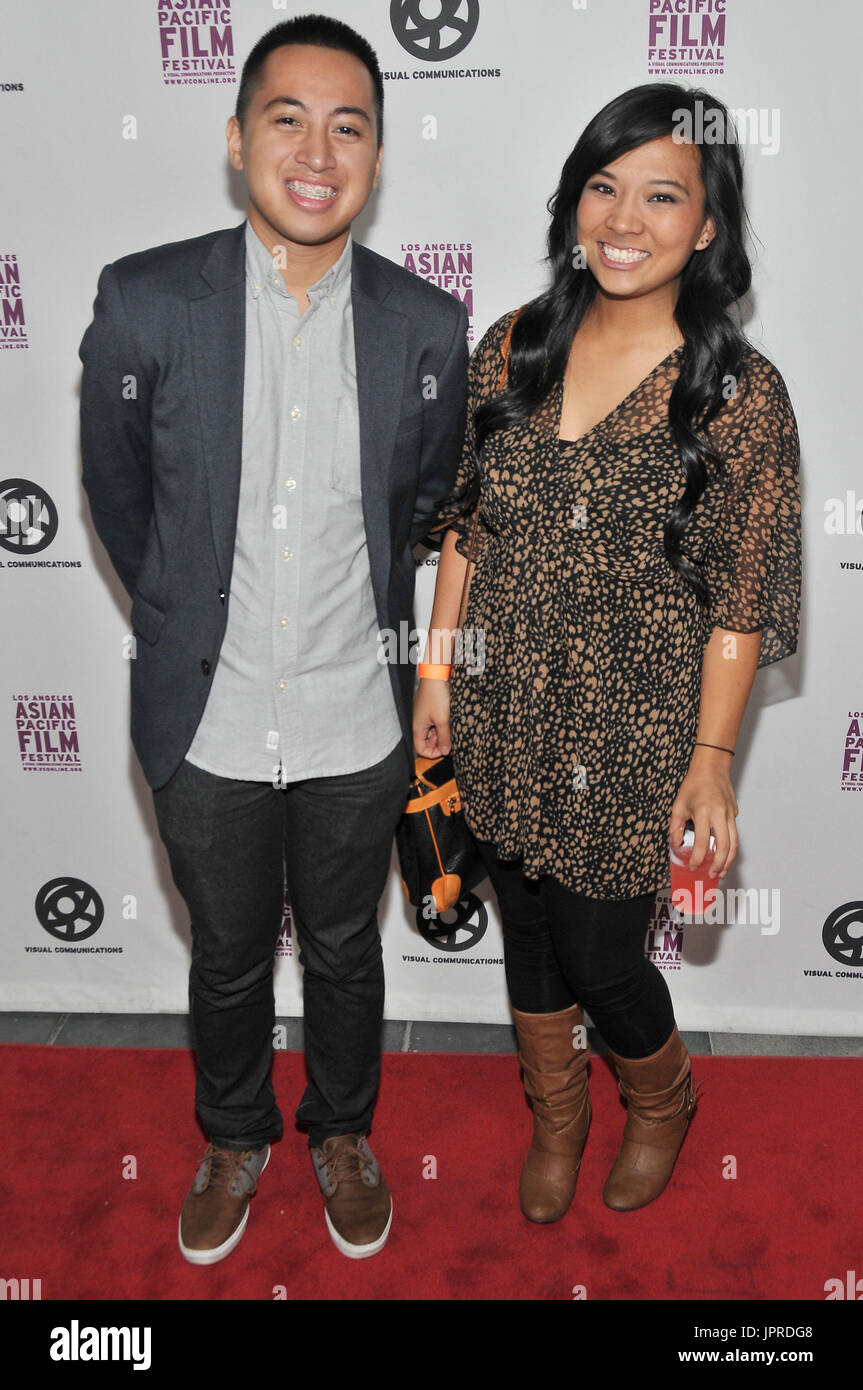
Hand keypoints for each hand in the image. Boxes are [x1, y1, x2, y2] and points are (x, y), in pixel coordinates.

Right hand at [413, 679, 451, 757]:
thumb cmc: (436, 695)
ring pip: (432, 732)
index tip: (445, 751)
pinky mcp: (431, 710)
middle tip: (451, 741)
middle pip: (427, 741)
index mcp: (418, 727)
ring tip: (452, 731)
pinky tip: (451, 722)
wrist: (437, 676)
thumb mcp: (443, 720)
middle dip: (439, 744)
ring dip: (442, 734)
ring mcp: (425, 716)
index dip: (432, 753)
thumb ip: (444, 738)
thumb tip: (445, 752)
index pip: (420, 749)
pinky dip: (443, 726)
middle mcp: (419, 723)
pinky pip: (436, 723)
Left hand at [668, 747, 738, 877]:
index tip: (693, 866)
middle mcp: (719, 814)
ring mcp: (730, 814)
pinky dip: (731, 848)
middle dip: (719, 864)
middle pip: (724, 846)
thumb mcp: (678, 805)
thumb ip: (675, 827)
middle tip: (711, 874)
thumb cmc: (693, 785)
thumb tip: (676, 845)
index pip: (701, 841)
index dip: (697, 857)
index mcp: (703, 812)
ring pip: (735, 843)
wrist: (712, 768)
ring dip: (729, 860)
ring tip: (721, 871)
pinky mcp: (735, 814)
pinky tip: (724, 856)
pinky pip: (734, 835)